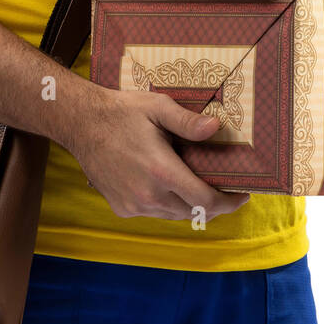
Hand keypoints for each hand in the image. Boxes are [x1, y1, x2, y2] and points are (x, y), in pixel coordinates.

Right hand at [66, 81, 250, 221]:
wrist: (81, 123)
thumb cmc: (122, 112)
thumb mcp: (158, 108)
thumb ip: (188, 122)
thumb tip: (216, 128)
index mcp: (161, 171)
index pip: (205, 201)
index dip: (228, 202)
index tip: (242, 196)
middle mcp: (148, 195)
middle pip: (193, 212)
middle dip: (213, 205)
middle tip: (225, 190)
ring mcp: (133, 205)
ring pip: (174, 215)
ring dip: (190, 206)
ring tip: (199, 186)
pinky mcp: (121, 207)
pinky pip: (154, 213)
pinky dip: (167, 204)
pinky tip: (169, 186)